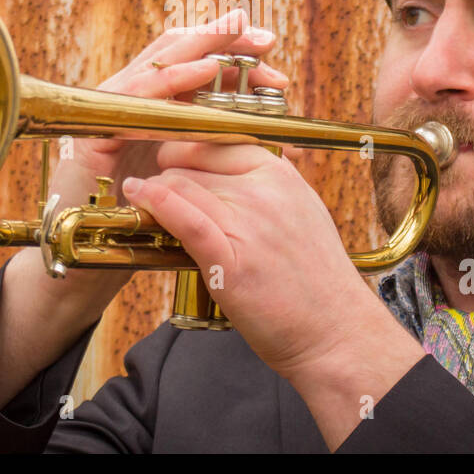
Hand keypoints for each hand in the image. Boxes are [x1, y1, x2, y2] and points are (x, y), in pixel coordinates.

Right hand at [40, 7, 288, 297]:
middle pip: (174, 52)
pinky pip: (134, 98)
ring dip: (202, 49)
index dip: (227, 50)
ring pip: (156, 65)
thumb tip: (274, 137)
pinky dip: (170, 81)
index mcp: (149, 111)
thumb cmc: (141, 228)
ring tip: (239, 37)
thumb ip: (216, 153)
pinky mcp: (93, 135)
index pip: (189, 63)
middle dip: (222, 40)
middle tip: (266, 39)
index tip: (270, 52)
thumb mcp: (187, 181)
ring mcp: (106, 116)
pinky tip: (202, 73)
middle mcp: (126, 105)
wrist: (85, 270)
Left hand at [121, 140, 426, 449]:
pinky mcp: (229, 260)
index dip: (186, 148)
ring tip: (140, 197)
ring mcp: (247, 224)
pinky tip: (138, 194)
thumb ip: (268, 187)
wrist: (335, 332)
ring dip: (154, 190)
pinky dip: (155, 202)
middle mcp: (264, 191)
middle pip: (194, 164)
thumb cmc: (316, 281)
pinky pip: (183, 217)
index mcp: (281, 175)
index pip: (218, 142)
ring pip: (181, 186)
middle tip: (155, 188)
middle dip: (168, 173)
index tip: (171, 160)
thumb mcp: (301, 213)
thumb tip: (228, 174)